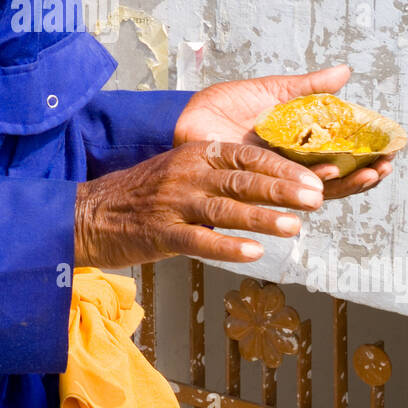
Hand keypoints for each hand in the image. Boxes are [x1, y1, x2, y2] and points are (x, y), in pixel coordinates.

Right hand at [74, 140, 325, 269]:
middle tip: (317, 199)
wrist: (90, 213)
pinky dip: (227, 247)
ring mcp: (173, 204)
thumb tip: (270, 184)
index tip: (315, 178)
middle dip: (282, 189)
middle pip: (242, 180)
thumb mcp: (182, 170)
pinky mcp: (160, 233)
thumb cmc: (143, 195)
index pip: (247, 157)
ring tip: (293, 227)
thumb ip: (220, 174)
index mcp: (196, 154)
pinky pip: (198, 241)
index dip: (283, 167)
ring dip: (261, 218)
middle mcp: (187, 174)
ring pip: (224, 210)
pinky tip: (252, 253)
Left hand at [171, 63, 394, 201]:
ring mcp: (273, 178)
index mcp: (298, 145)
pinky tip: (327, 180)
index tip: (390, 151)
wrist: (186, 116)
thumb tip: (345, 72)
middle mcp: (289, 167)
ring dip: (346, 183)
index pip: (342, 156)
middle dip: (365, 174)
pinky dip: (307, 186)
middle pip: (337, 178)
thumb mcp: (273, 90)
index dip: (367, 156)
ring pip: (317, 190)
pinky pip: (283, 191)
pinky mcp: (254, 185)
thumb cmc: (224, 105)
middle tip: (384, 167)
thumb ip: (308, 87)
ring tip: (367, 173)